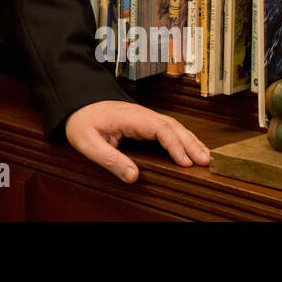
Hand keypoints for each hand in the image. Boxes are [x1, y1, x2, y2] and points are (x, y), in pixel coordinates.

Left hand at [64, 100, 209, 182]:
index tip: (185, 161)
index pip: (159, 128)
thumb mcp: (88, 143)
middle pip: (172, 126)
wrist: (75, 104)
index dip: (175, 145)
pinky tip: (190, 149)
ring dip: (190, 140)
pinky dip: (182, 138)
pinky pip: (167, 129)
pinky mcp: (143, 122)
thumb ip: (110, 159)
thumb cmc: (81, 122)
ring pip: (173, 126)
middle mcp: (141, 114)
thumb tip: (134, 177)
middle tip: (206, 161)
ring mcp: (143, 116)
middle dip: (190, 143)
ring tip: (206, 157)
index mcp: (130, 117)